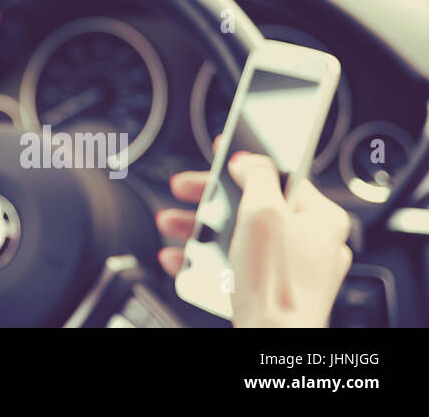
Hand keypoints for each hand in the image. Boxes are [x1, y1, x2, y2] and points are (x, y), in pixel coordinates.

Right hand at [155, 144, 352, 327]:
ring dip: (201, 227)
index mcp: (322, 218)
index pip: (280, 175)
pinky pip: (238, 263)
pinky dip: (209, 257)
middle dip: (210, 198)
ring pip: (241, 234)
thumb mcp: (262, 212)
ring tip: (173, 225)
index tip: (222, 152)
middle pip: (254, 204)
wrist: (271, 342)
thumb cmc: (275, 285)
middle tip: (185, 190)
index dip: (244, 162)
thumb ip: (257, 176)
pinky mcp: (275, 290)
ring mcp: (295, 269)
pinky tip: (182, 257)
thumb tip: (250, 159)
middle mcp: (314, 243)